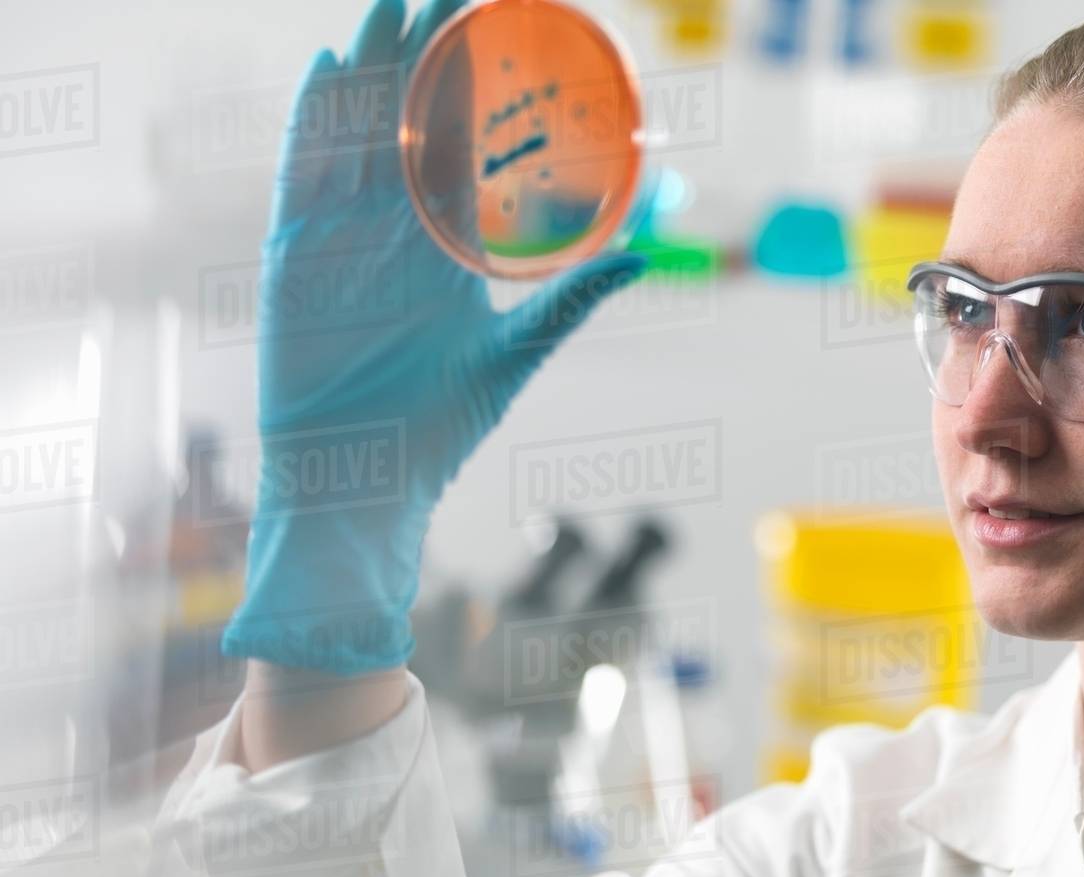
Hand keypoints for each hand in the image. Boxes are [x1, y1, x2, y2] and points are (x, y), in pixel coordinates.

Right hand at [221, 0, 646, 674]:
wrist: (366, 479)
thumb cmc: (440, 427)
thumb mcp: (516, 351)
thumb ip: (572, 297)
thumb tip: (645, 253)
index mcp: (443, 252)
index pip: (458, 153)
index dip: (471, 93)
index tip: (492, 32)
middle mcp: (392, 235)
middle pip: (403, 129)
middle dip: (418, 61)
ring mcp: (341, 241)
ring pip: (355, 139)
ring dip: (368, 75)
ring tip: (385, 11)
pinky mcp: (295, 257)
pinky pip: (303, 177)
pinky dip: (312, 126)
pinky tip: (325, 71)